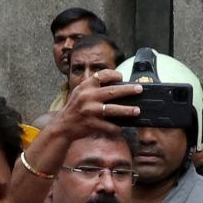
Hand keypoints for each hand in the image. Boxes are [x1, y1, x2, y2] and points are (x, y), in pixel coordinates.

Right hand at [24, 75, 141, 176]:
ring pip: (112, 110)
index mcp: (86, 86)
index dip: (114, 75)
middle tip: (139, 89)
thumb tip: (116, 83)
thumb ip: (93, 86)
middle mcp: (88, 97)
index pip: (102, 75)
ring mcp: (90, 111)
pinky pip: (108, 126)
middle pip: (112, 91)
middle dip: (128, 90)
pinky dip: (116, 127)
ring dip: (126, 110)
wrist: (63, 126)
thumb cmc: (75, 108)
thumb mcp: (80, 92)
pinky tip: (122, 127)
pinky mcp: (92, 124)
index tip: (122, 77)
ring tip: (137, 110)